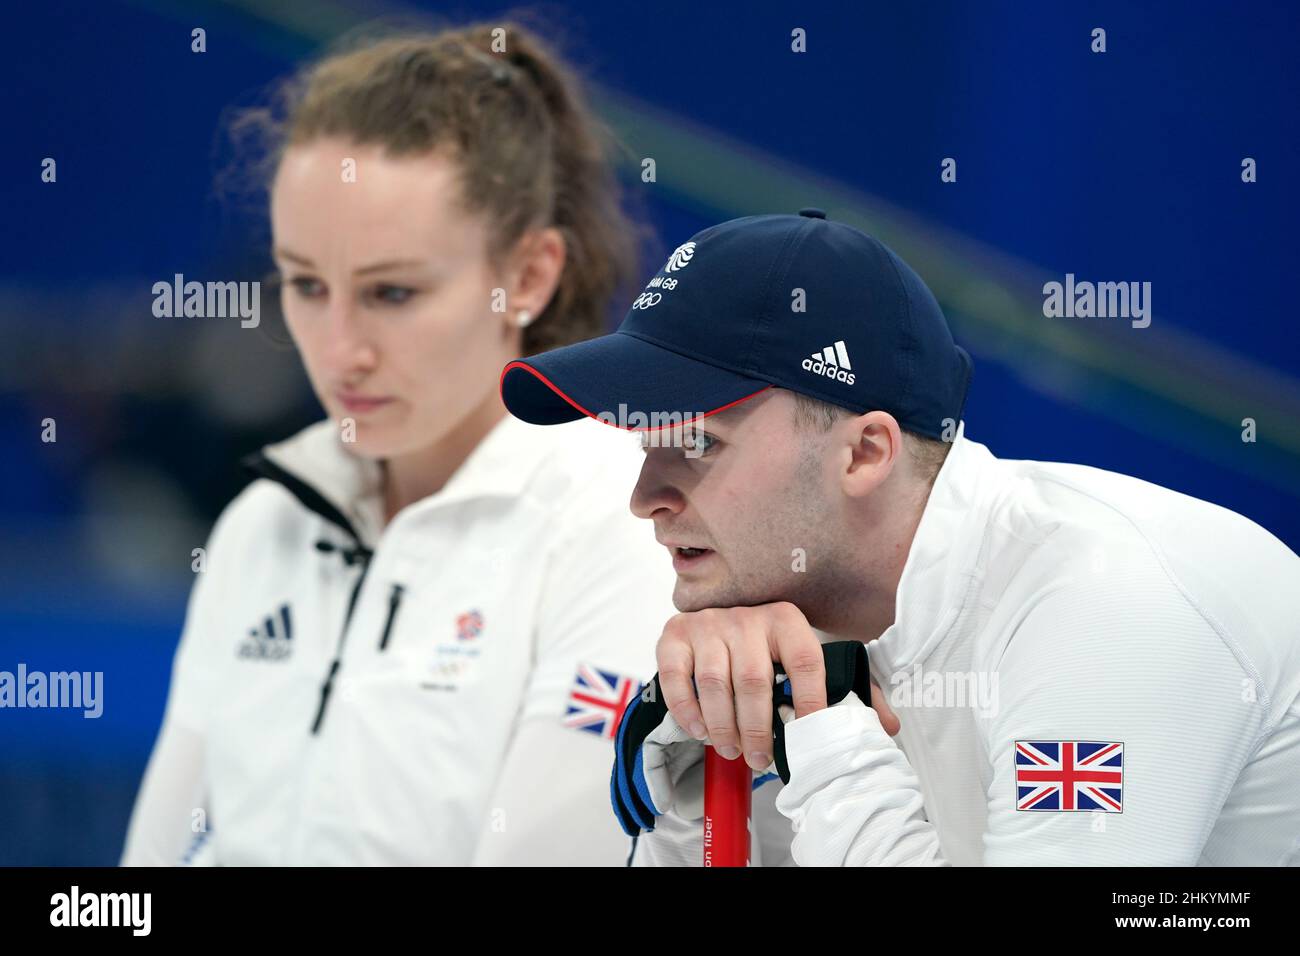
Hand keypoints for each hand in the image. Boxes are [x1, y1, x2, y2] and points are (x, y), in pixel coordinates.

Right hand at [611, 640, 881, 834]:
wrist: (717, 622)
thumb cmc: (769, 651)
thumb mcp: (809, 662)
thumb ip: (848, 690)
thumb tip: (887, 726)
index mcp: (787, 619)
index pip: (806, 660)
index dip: (811, 701)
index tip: (810, 736)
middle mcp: (746, 616)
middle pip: (754, 679)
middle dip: (757, 728)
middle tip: (760, 758)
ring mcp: (708, 623)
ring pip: (714, 681)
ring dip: (722, 725)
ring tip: (731, 750)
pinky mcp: (674, 634)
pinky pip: (676, 676)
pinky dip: (687, 709)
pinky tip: (699, 730)